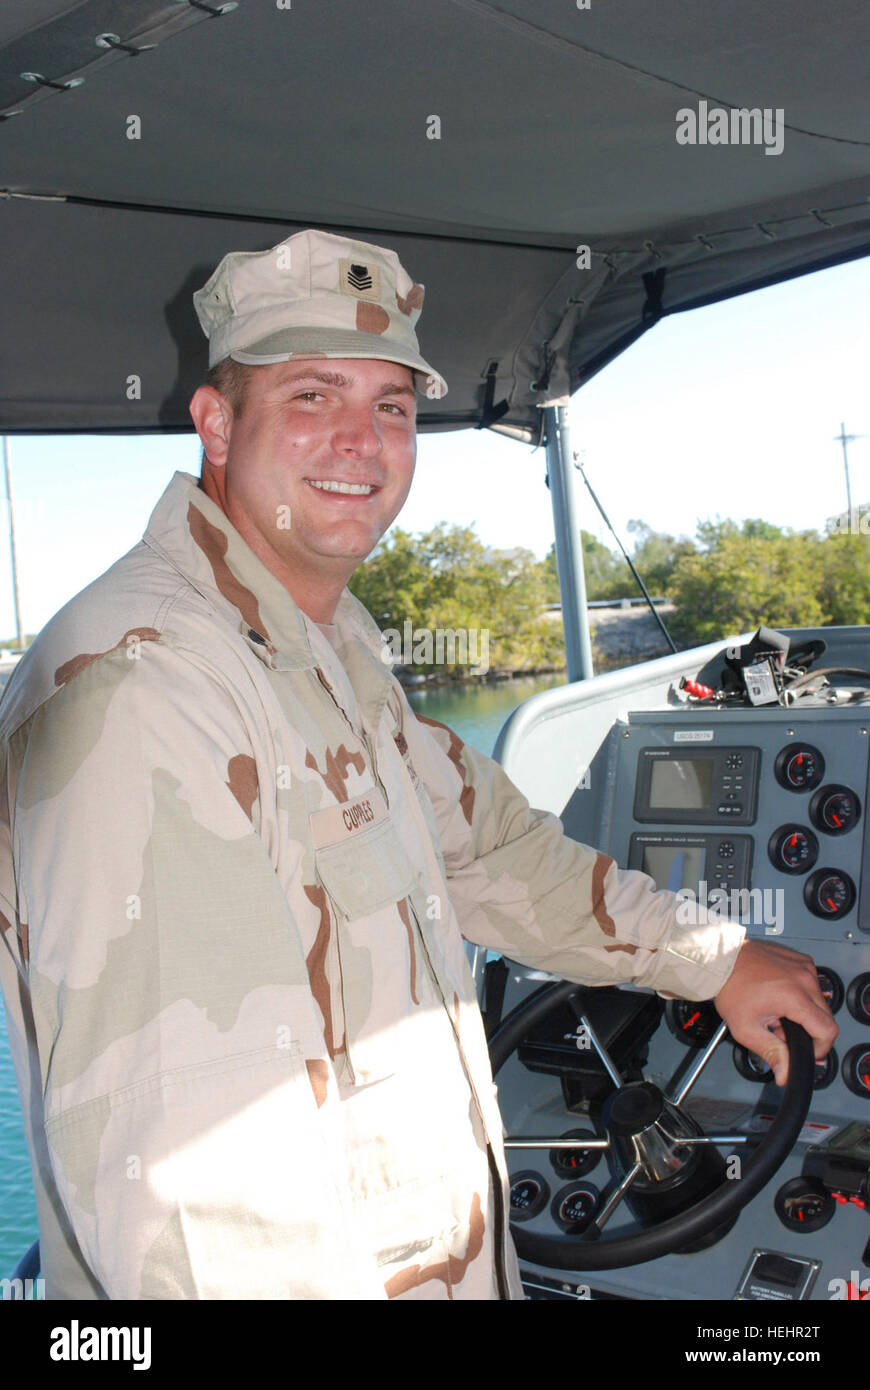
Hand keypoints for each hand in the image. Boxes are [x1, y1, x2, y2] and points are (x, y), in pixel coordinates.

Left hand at [713, 939, 837, 1085]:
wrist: (720, 960)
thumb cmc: (730, 987)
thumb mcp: (747, 1029)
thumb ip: (772, 1054)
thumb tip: (785, 1074)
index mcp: (795, 996)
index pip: (828, 1031)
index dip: (820, 1048)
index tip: (807, 1050)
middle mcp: (804, 978)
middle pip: (826, 1017)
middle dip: (809, 1031)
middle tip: (782, 1031)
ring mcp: (803, 966)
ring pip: (819, 1000)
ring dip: (805, 1011)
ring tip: (777, 1011)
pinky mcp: (799, 959)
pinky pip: (810, 982)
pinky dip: (800, 992)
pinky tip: (779, 995)